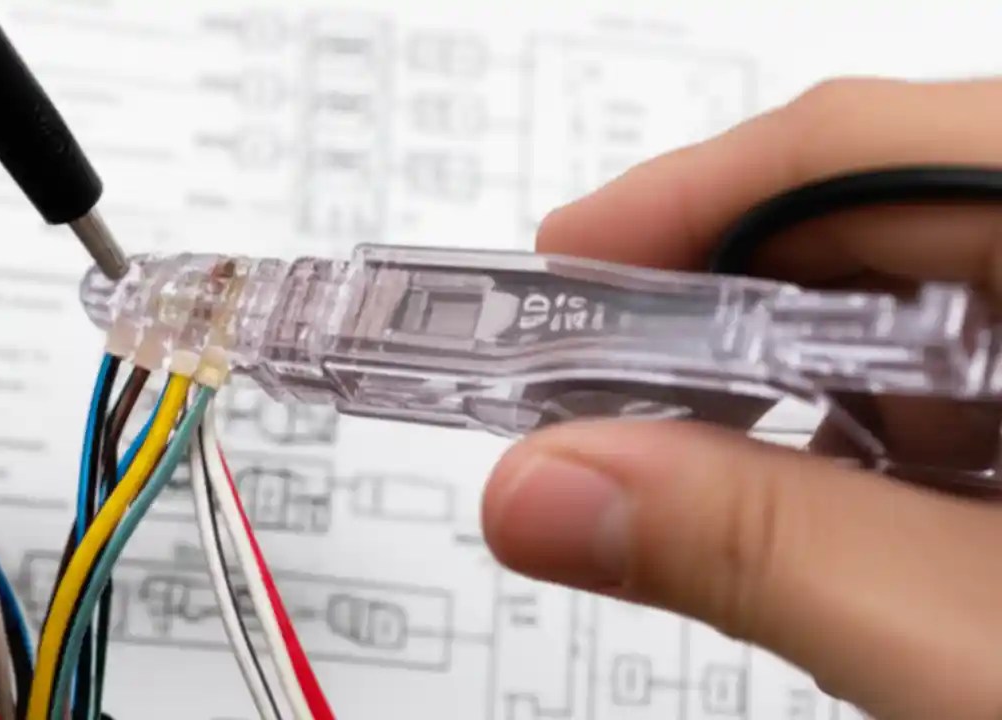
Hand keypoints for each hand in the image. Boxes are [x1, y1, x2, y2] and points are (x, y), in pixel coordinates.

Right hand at [483, 77, 1001, 719]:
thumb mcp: (980, 653)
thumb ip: (761, 555)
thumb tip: (546, 489)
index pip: (855, 149)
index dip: (684, 199)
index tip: (557, 269)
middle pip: (877, 214)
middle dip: (721, 313)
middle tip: (598, 394)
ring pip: (919, 292)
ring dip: (794, 381)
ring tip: (716, 467)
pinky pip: (970, 357)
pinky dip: (874, 420)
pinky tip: (837, 492)